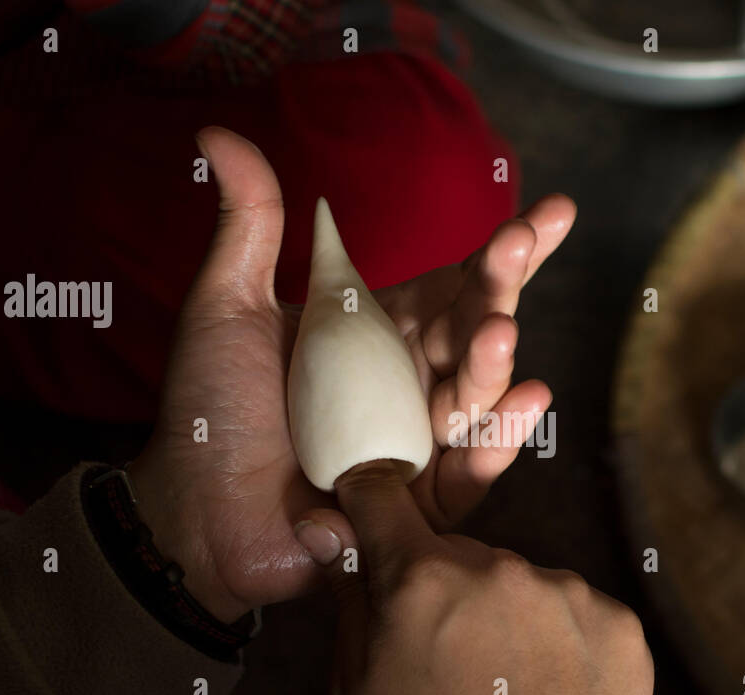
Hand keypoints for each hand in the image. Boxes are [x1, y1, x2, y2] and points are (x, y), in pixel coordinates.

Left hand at [128, 127, 575, 620]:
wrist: (191, 509)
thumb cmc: (210, 410)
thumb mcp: (227, 308)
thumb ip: (250, 228)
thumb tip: (222, 135)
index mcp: (379, 335)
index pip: (454, 284)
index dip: (504, 251)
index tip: (553, 212)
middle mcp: (410, 386)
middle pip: (473, 333)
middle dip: (501, 287)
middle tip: (518, 244)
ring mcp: (418, 446)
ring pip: (475, 402)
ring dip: (496, 364)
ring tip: (499, 331)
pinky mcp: (416, 505)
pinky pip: (466, 478)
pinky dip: (495, 447)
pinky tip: (524, 403)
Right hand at [301, 462, 653, 694]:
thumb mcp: (357, 692)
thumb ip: (349, 598)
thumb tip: (329, 530)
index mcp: (421, 580)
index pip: (383, 497)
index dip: (369, 500)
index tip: (369, 510)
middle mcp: (498, 568)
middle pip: (456, 554)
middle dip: (444, 589)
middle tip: (447, 659)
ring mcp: (565, 592)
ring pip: (519, 581)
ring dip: (507, 615)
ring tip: (504, 688)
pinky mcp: (616, 619)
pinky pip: (573, 609)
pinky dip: (560, 639)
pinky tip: (549, 692)